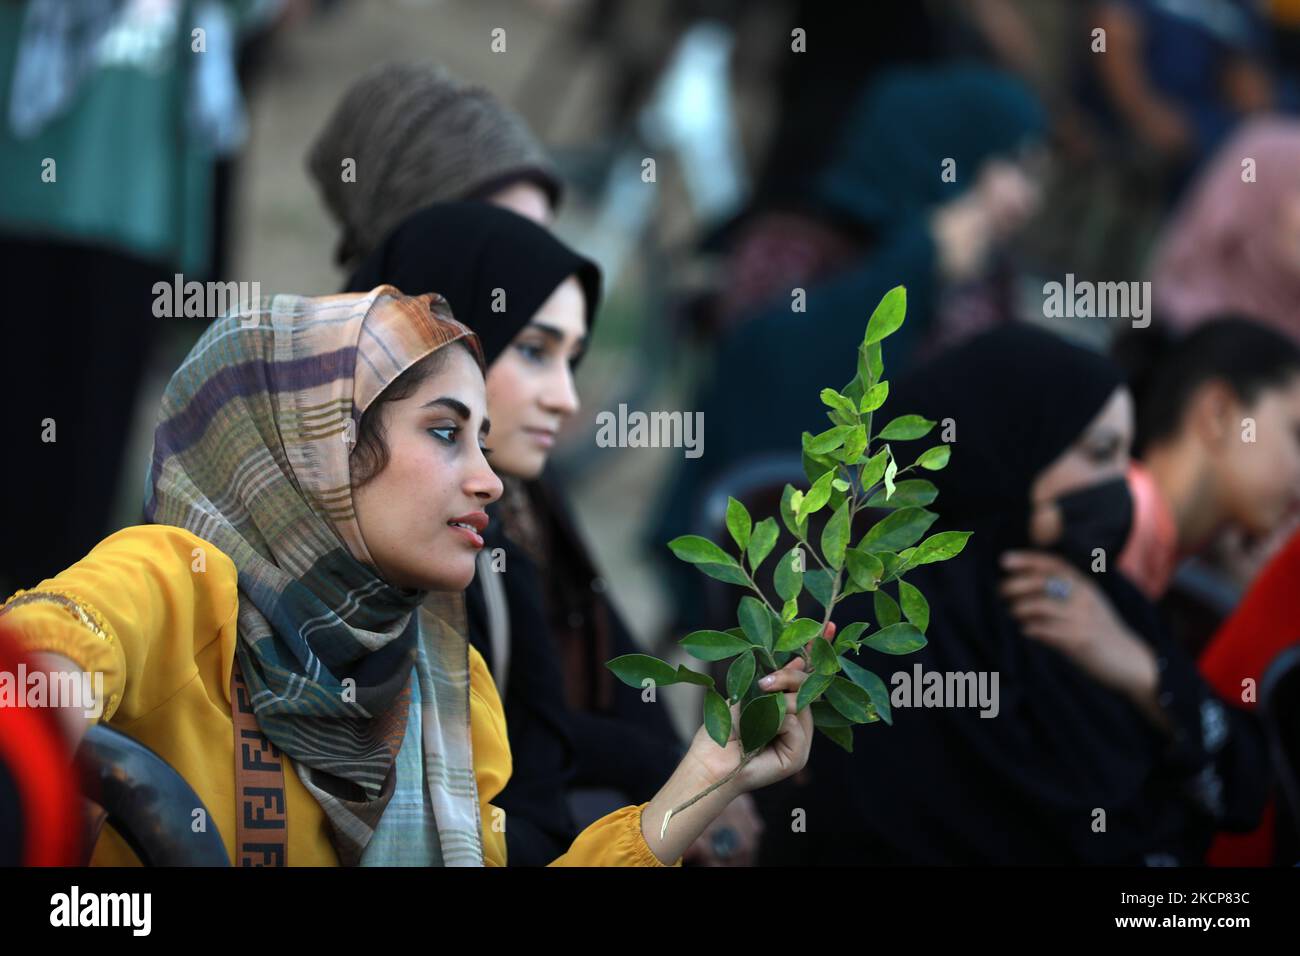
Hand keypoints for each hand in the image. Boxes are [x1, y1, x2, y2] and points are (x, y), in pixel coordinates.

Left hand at [641, 623, 832, 862]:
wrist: (710, 759)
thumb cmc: (722, 730)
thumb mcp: (750, 694)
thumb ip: (775, 680)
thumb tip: (800, 658)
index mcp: (787, 709)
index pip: (809, 681)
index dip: (819, 654)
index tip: (829, 627)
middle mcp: (798, 726)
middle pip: (809, 689)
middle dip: (791, 676)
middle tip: (765, 682)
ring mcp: (801, 742)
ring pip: (803, 704)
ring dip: (779, 698)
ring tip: (758, 700)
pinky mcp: (798, 757)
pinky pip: (796, 724)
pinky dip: (777, 719)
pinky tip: (760, 728)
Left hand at [999, 551, 1157, 701]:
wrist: (1129, 660)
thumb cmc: (1099, 631)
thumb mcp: (1085, 604)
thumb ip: (1062, 592)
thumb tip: (1022, 585)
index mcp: (1084, 585)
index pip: (1053, 564)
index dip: (1027, 559)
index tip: (1003, 560)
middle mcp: (1084, 597)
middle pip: (1043, 582)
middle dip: (1016, 585)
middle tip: (1001, 592)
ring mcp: (1082, 618)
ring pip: (1042, 605)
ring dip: (1020, 608)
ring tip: (1013, 614)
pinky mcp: (1080, 640)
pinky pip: (1048, 630)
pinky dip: (1032, 629)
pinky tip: (1025, 631)